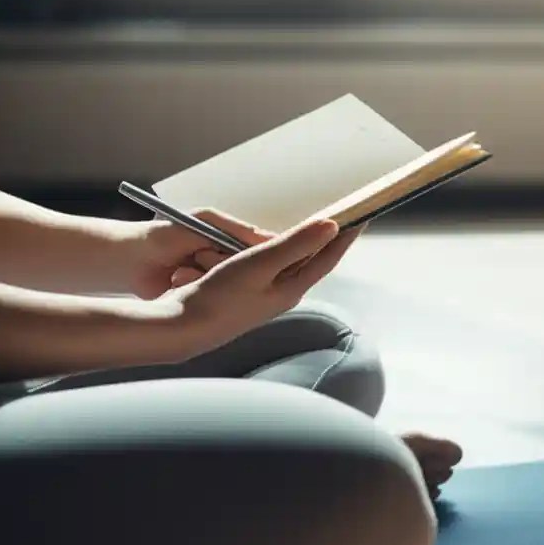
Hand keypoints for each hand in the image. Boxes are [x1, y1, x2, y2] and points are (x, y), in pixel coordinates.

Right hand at [127, 209, 362, 299]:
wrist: (181, 330)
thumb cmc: (219, 299)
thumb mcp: (259, 264)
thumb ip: (295, 244)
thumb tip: (331, 227)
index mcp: (291, 289)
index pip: (327, 257)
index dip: (345, 235)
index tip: (362, 214)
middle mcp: (282, 294)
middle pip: (312, 261)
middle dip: (327, 239)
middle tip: (343, 217)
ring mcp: (263, 296)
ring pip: (289, 264)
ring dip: (301, 244)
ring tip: (316, 227)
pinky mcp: (243, 295)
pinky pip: (266, 267)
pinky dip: (273, 251)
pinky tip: (271, 245)